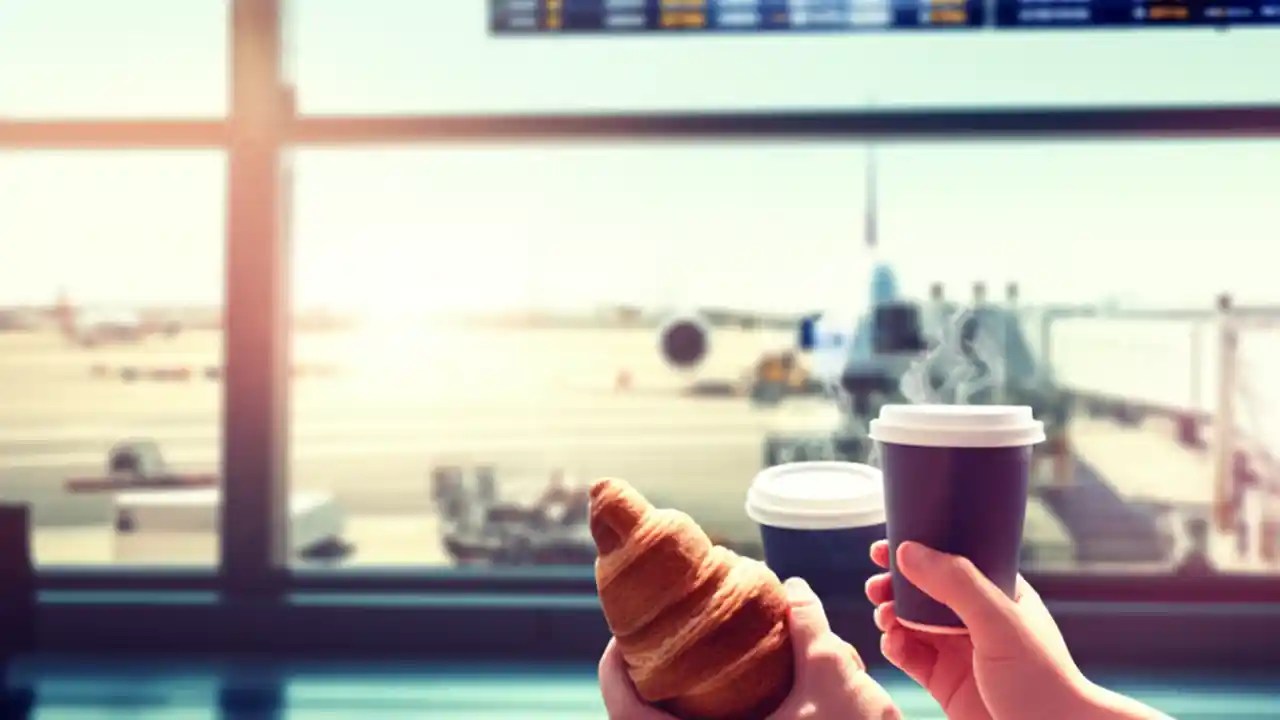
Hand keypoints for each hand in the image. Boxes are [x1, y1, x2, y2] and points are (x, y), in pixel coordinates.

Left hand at [600, 577, 901, 719]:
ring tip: (695, 667)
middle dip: (649, 684)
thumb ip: (808, 629)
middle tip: (660, 643)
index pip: (625, 712)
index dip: (614, 670)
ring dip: (680, 709)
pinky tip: (736, 702)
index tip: (622, 636)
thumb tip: (791, 588)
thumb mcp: (835, 678)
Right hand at [865, 540, 1090, 719]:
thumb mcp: (1000, 622)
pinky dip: (895, 646)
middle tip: (876, 587)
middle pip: (925, 591)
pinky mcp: (945, 683)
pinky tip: (892, 643)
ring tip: (884, 618)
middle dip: (896, 586)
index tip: (883, 548)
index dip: (918, 551)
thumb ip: (956, 583)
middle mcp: (976, 619)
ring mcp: (959, 651)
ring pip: (912, 622)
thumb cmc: (1042, 681)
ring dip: (891, 615)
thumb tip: (908, 551)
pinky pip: (910, 656)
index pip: (952, 560)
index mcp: (998, 594)